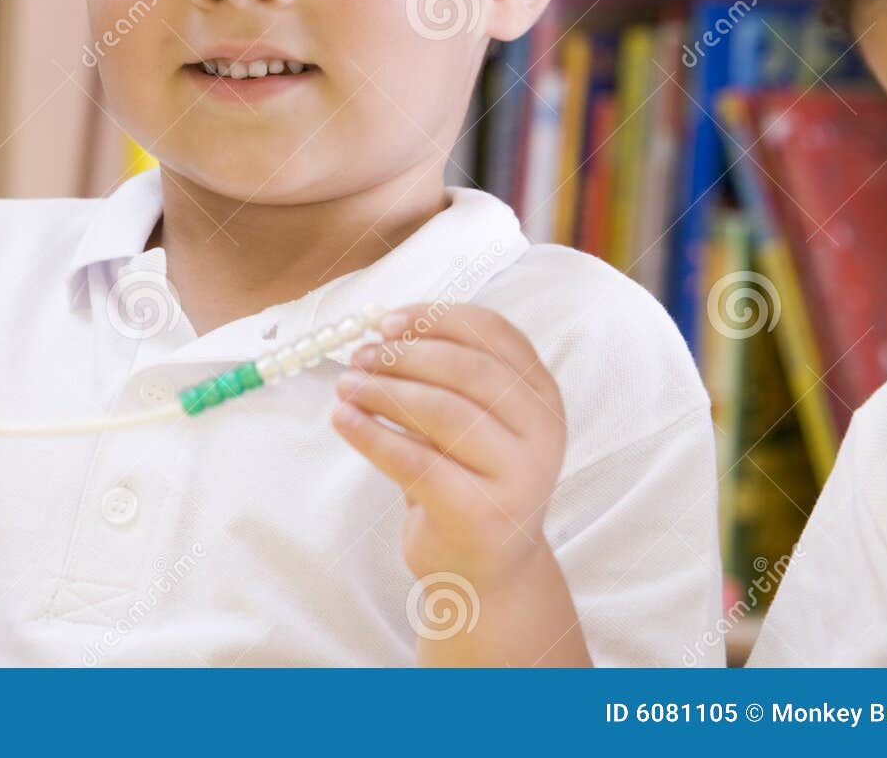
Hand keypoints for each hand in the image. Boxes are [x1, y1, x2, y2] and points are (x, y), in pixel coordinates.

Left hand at [330, 303, 566, 588]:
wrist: (486, 566)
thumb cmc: (468, 476)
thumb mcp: (470, 418)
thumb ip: (444, 375)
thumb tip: (381, 334)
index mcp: (542, 394)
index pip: (492, 333)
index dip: (435, 319)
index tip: (386, 322)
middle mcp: (542, 431)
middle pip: (467, 370)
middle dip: (403, 356)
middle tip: (358, 357)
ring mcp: (519, 476)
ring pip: (443, 413)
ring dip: (384, 392)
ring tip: (347, 386)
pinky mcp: (481, 514)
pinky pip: (416, 463)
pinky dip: (372, 436)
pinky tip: (344, 421)